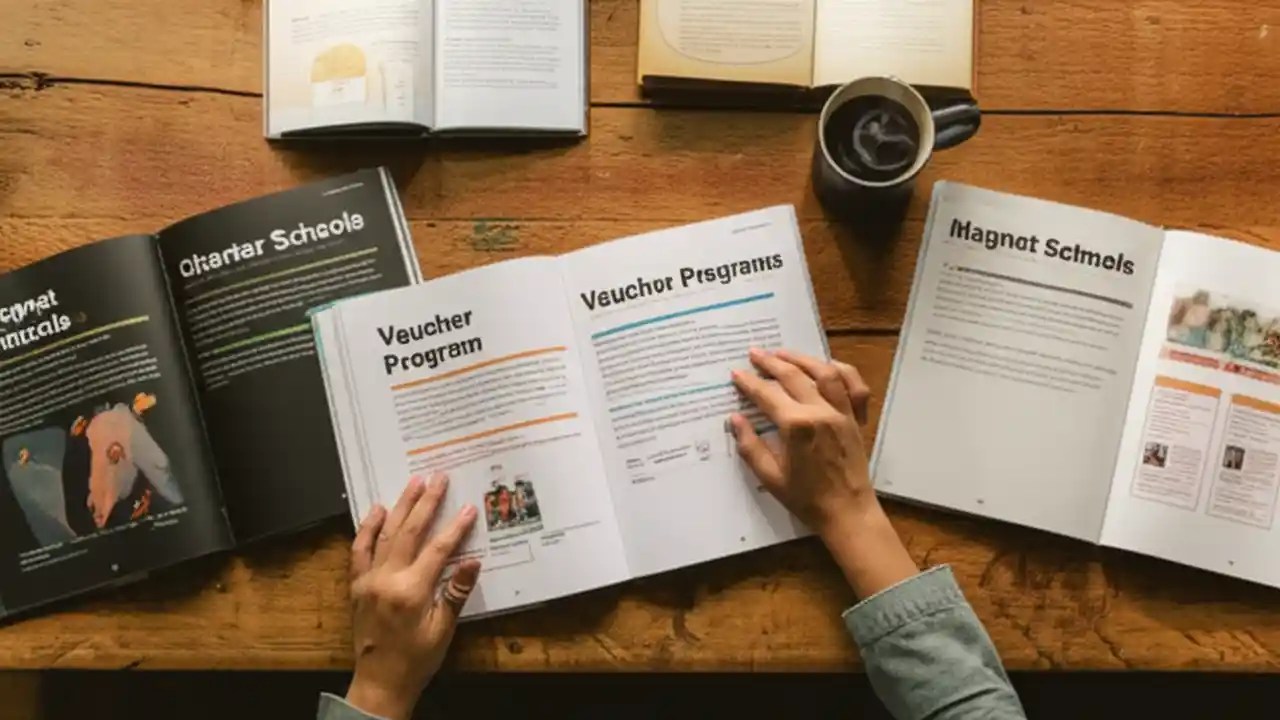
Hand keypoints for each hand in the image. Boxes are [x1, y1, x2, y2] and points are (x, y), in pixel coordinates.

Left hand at [345, 474, 480, 719]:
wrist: (380, 681)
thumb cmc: (416, 659)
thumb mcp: (443, 629)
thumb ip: (456, 592)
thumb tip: (473, 560)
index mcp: (411, 591)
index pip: (438, 550)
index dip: (455, 527)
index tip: (468, 508)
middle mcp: (386, 579)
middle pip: (409, 532)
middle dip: (426, 503)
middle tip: (439, 478)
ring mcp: (368, 580)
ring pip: (385, 534)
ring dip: (400, 506)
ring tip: (414, 483)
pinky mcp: (356, 585)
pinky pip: (359, 549)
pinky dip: (367, 528)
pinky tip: (377, 510)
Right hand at [730, 348, 916, 598]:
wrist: (847, 511)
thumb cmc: (806, 498)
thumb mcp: (770, 476)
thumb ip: (750, 445)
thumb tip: (735, 419)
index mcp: (797, 426)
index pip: (767, 395)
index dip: (749, 383)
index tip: (736, 373)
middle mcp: (821, 412)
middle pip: (793, 376)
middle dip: (770, 362)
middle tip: (754, 353)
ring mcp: (842, 412)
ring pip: (823, 372)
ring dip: (801, 359)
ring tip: (783, 353)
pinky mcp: (857, 418)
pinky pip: (855, 386)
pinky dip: (842, 370)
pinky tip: (827, 365)